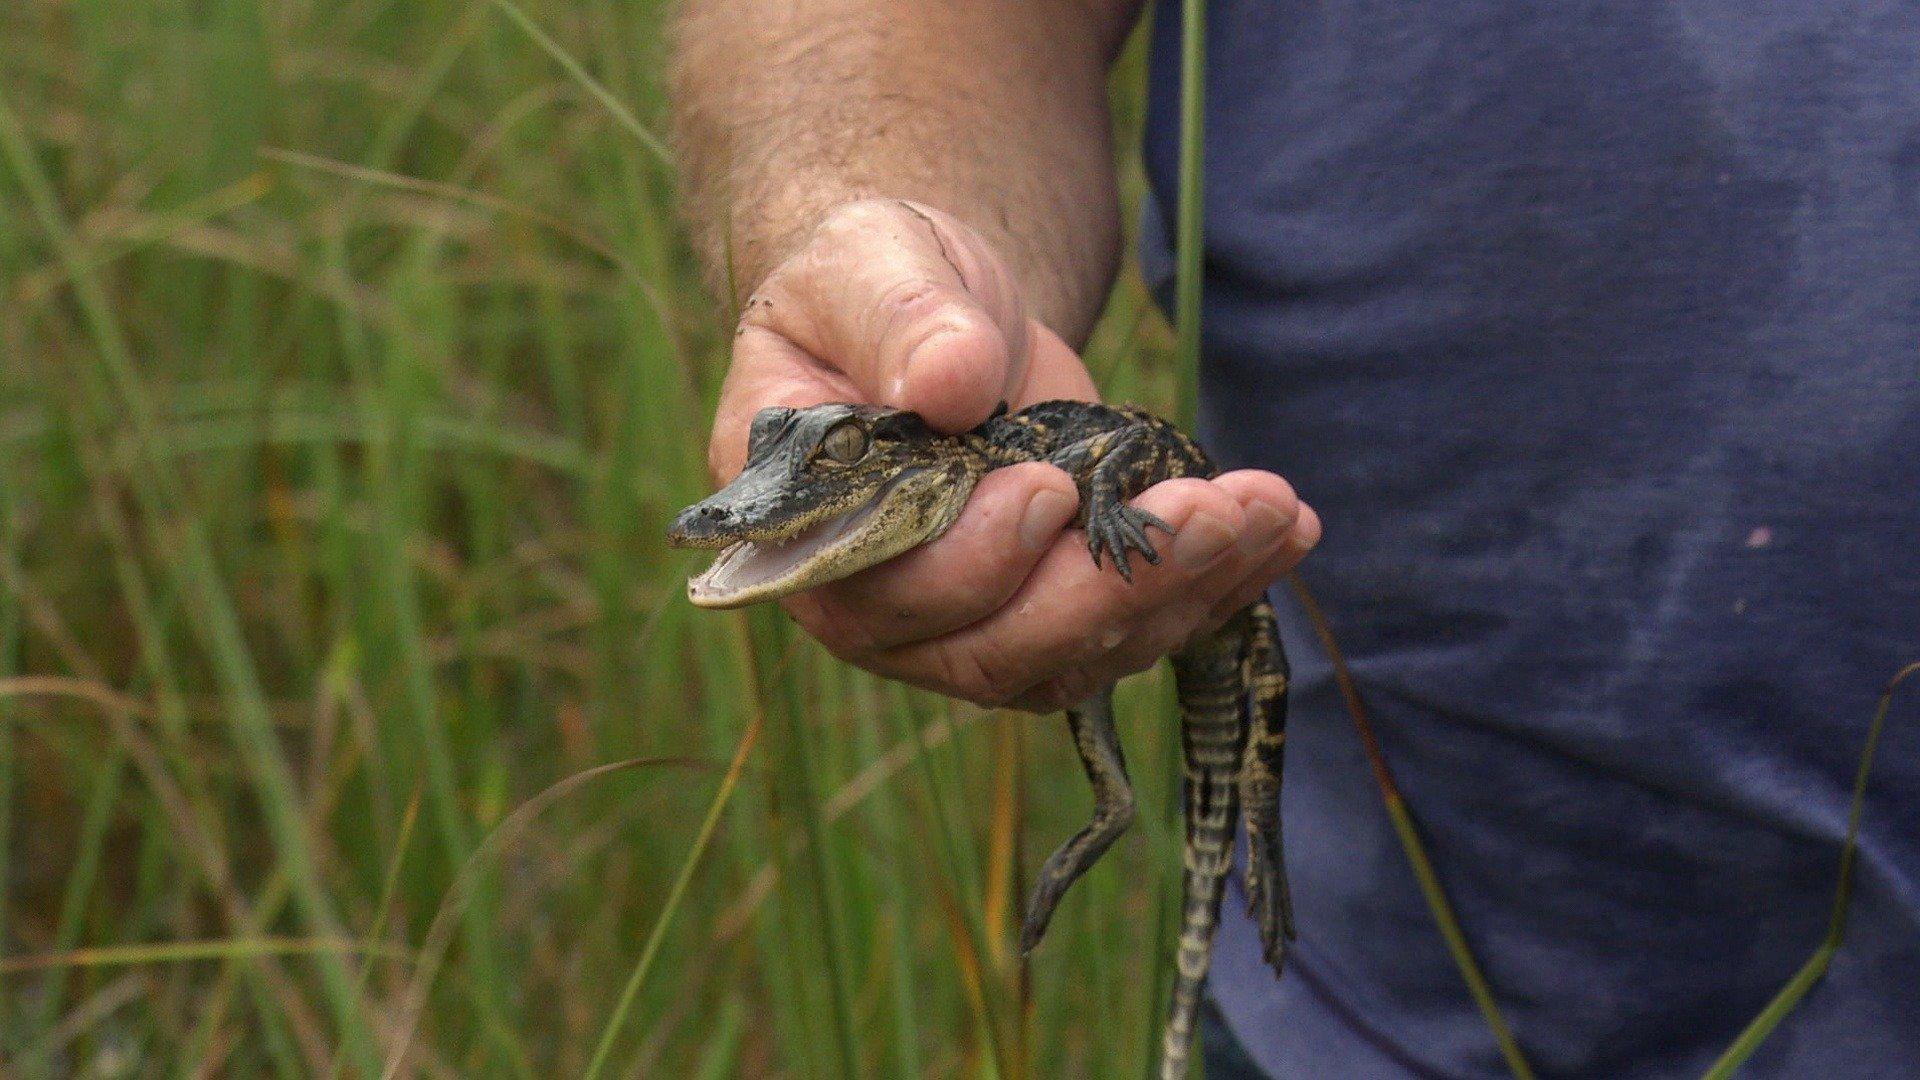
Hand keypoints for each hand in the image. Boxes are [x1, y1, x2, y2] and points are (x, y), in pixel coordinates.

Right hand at [708, 198, 1319, 711]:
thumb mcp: (869, 264)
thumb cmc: (878, 281)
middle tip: (1204, 512)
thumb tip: (951, 384)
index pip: (878, 593)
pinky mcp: (1054, 611)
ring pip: (1077, 653)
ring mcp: (973, 622)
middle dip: (1107, 590)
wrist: (943, 309)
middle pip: (991, 654)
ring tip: (1265, 508)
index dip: (968, 562)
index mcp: (803, 531)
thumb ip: (900, 320)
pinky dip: (1216, 586)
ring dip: (1181, 589)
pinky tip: (1282, 528)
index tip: (1049, 487)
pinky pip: (1134, 629)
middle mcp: (883, 605)